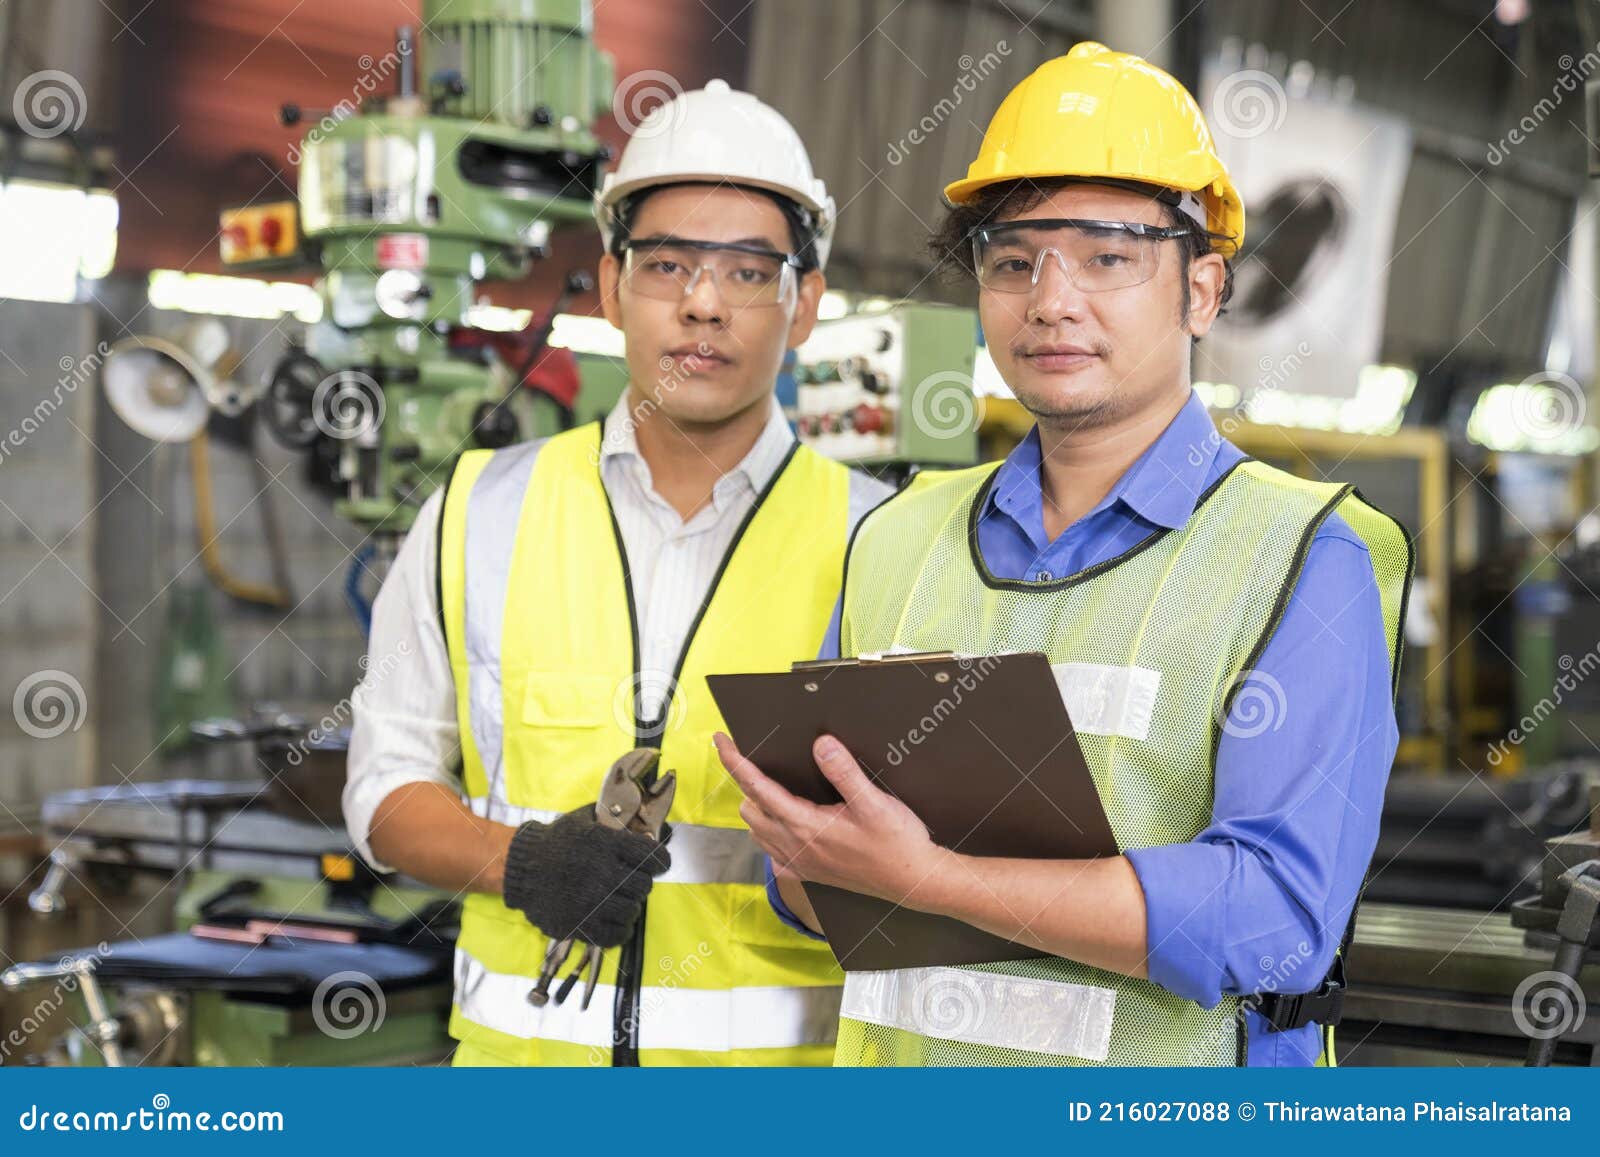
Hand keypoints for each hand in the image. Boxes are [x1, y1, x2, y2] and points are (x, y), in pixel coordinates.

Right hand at [500, 805, 671, 946]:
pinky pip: (616, 935)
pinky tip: (614, 919)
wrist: (520, 867)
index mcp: (605, 844)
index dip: (660, 861)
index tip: (658, 864)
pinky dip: (620, 929)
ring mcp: (590, 902)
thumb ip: (617, 822)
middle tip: (631, 880)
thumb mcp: (587, 820)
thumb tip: (648, 828)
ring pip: (632, 910)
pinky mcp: (580, 926)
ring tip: (619, 899)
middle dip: (641, 882)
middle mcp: (600, 873)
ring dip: (630, 905)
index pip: (653, 858)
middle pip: (644, 886)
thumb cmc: (557, 841)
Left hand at [714, 731, 947, 908]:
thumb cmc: (896, 842)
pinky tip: (786, 826)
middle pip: (750, 808)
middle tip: (758, 759)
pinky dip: (769, 836)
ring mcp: (800, 862)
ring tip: (771, 787)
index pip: (756, 787)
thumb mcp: (874, 802)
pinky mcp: (809, 873)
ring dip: (757, 808)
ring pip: (758, 831)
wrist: (912, 881)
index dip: (734, 761)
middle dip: (747, 782)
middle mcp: (794, 845)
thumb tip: (820, 743)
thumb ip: (844, 772)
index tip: (720, 740)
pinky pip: (773, 854)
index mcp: (804, 824)